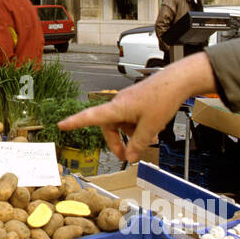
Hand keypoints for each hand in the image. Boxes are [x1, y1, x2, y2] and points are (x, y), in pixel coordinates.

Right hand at [59, 53, 216, 162]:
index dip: (75, 122)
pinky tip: (153, 131)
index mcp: (117, 108)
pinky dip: (139, 126)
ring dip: (132, 134)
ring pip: (123, 122)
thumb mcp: (150, 127)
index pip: (90, 116)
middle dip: (117, 142)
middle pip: (110, 125)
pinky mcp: (138, 100)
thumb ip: (138, 144)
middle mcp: (120, 103)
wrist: (177, 81)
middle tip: (126, 156)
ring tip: (148, 141)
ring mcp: (129, 101)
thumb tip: (131, 157)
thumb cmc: (163, 97)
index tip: (62, 125)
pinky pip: (132, 117)